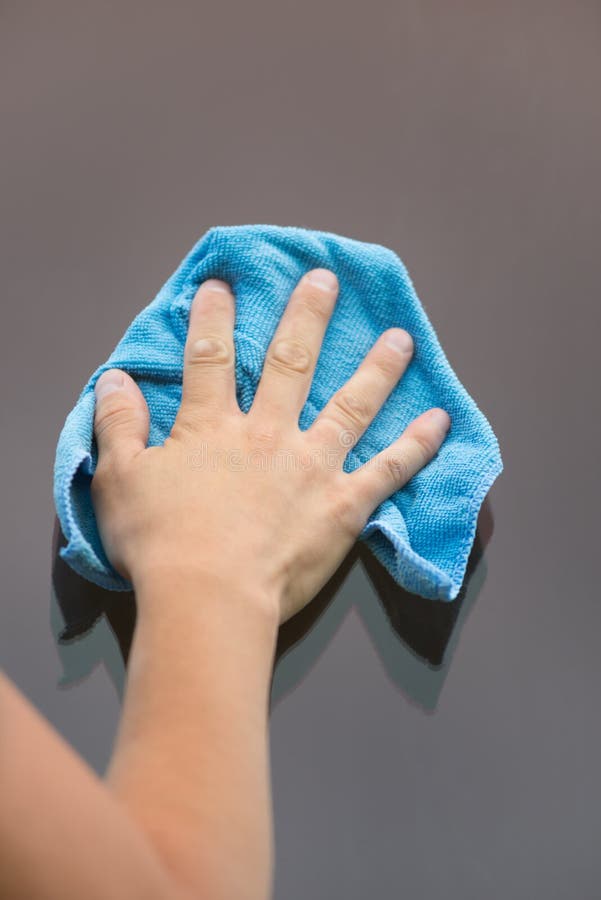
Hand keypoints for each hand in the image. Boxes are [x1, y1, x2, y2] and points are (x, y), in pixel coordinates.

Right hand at [90, 269, 450, 624]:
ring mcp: (313, 466)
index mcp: (213, 426)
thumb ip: (118, 425)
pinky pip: (388, 469)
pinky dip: (416, 444)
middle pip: (291, 362)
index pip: (211, 358)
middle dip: (307, 316)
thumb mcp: (120, 480)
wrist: (209, 598)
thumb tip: (113, 379)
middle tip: (326, 281)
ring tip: (402, 338)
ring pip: (351, 404)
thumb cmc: (159, 544)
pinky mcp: (344, 505)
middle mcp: (269, 433)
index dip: (213, 318)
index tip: (222, 286)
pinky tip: (439, 419)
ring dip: (378, 368)